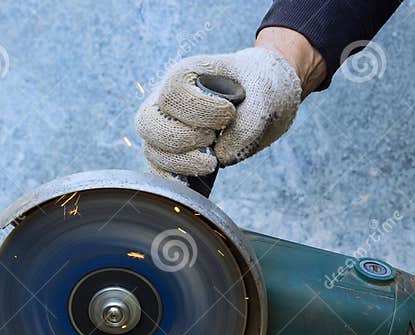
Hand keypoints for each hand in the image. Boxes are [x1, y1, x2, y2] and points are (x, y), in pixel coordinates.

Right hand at [135, 28, 323, 176]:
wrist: (263, 95)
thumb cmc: (260, 86)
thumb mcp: (266, 96)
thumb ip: (247, 124)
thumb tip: (219, 158)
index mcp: (184, 74)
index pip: (173, 96)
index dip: (201, 111)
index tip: (229, 113)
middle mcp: (165, 100)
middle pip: (148, 124)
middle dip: (183, 139)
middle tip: (212, 138)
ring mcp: (164, 128)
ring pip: (152, 151)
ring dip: (182, 163)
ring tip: (212, 160)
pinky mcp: (170, 153)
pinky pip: (158, 171)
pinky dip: (174, 180)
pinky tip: (194, 180)